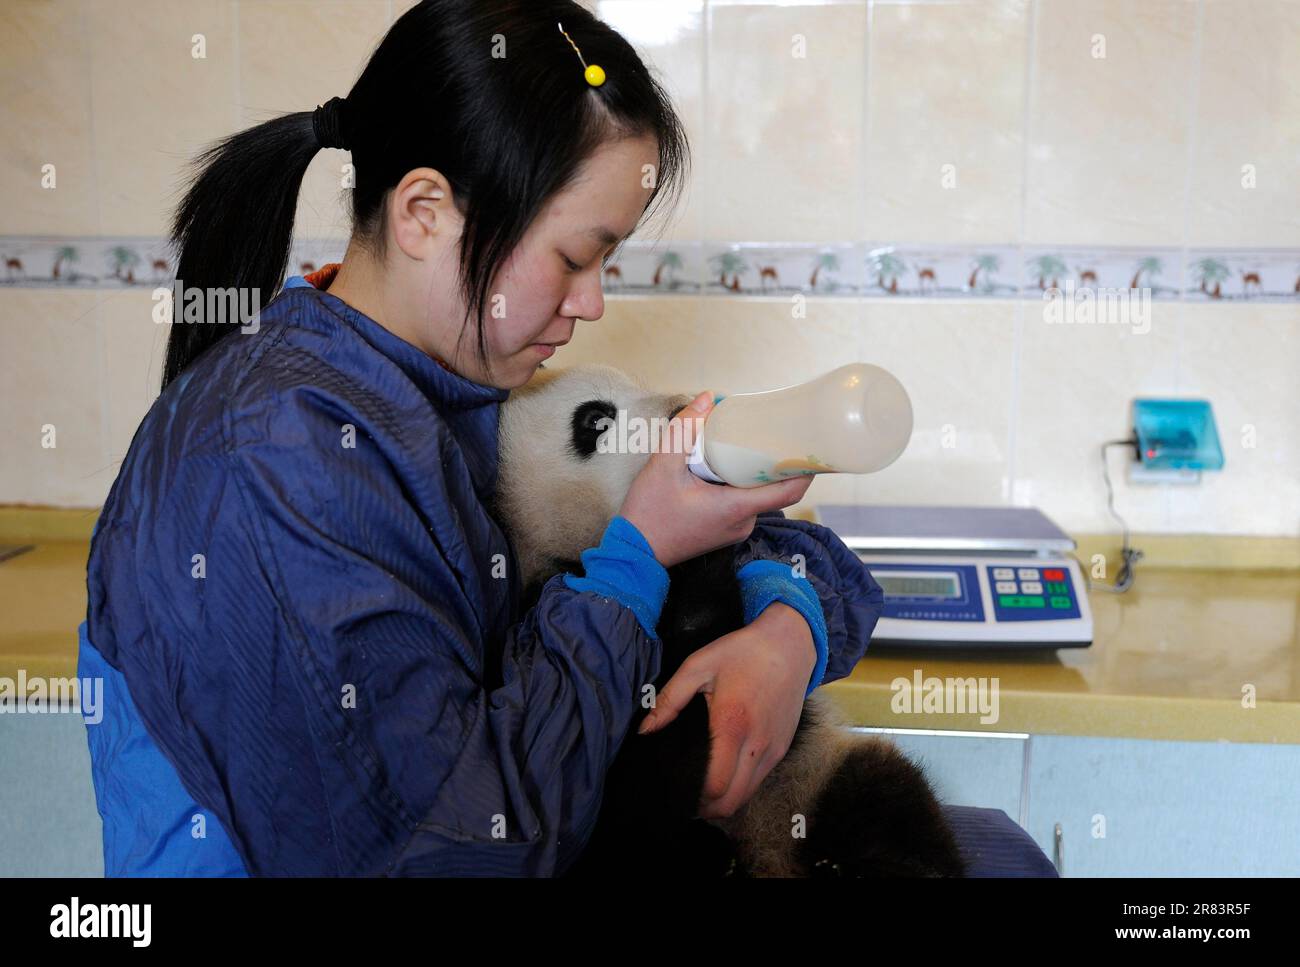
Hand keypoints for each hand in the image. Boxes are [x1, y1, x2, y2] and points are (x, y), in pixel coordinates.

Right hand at [618, 392, 813, 570]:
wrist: (634, 552)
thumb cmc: (649, 514)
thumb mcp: (662, 466)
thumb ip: (685, 430)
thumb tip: (708, 399)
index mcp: (736, 507)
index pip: (789, 490)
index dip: (805, 468)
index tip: (808, 445)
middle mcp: (743, 521)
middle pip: (774, 488)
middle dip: (775, 460)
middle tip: (772, 432)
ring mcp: (735, 528)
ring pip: (757, 494)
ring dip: (754, 471)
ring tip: (747, 444)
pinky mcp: (725, 530)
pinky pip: (744, 502)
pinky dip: (741, 483)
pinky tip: (728, 465)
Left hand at [638, 602, 814, 818]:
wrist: (790, 644)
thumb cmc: (742, 652)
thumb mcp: (698, 665)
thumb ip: (669, 700)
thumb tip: (645, 730)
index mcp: (732, 724)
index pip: (716, 784)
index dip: (694, 796)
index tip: (677, 790)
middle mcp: (757, 743)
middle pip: (732, 800)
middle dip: (706, 808)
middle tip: (686, 798)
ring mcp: (773, 749)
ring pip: (747, 796)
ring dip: (724, 800)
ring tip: (702, 790)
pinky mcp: (782, 748)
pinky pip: (759, 781)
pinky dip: (741, 787)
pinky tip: (725, 774)